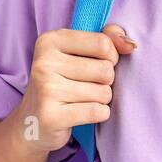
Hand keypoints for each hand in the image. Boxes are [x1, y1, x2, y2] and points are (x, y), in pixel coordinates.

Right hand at [16, 23, 136, 155]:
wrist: (31, 123)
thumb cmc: (63, 82)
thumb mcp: (79, 53)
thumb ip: (108, 39)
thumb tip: (130, 44)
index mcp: (50, 40)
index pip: (103, 43)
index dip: (110, 57)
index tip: (97, 63)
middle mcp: (44, 62)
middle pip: (105, 70)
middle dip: (105, 82)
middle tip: (85, 86)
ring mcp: (46, 89)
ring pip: (104, 92)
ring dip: (101, 99)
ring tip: (81, 100)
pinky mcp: (51, 116)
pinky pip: (97, 111)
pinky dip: (99, 114)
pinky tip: (82, 114)